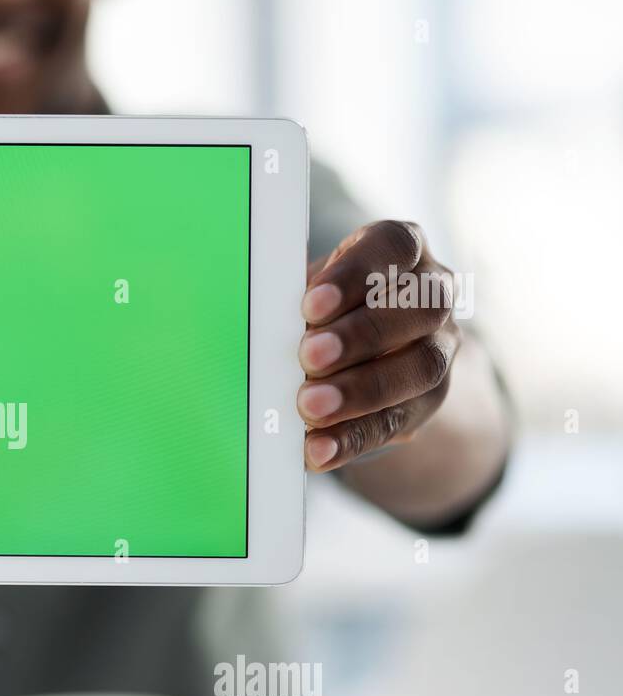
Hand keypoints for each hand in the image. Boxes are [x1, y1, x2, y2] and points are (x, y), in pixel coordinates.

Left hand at [297, 220, 460, 471]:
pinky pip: (398, 422)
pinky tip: (318, 449)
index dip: (355, 274)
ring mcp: (441, 347)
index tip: (312, 303)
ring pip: (420, 367)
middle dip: (361, 335)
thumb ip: (291, 298)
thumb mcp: (309, 294)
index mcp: (401, 252)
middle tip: (309, 357)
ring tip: (310, 406)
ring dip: (362, 390)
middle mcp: (433, 294)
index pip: (393, 246)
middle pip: (419, 307)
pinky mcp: (431, 400)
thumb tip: (254, 315)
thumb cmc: (324, 309)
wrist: (363, 354)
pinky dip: (353, 438)